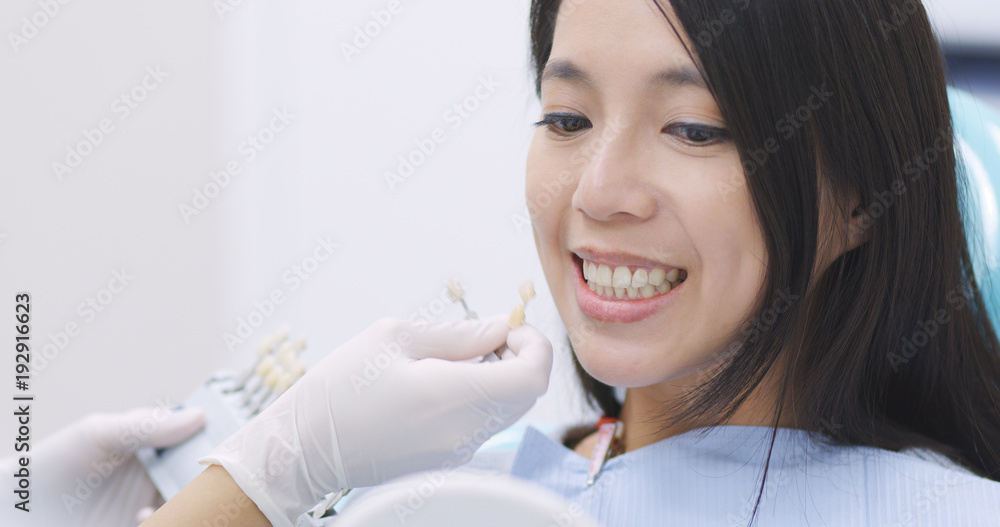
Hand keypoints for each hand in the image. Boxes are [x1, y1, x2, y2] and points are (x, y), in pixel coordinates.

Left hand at [0, 406, 204, 526]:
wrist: (21, 513)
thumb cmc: (53, 466)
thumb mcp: (98, 434)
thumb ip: (146, 425)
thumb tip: (199, 416)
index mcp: (151, 445)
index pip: (197, 436)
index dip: (217, 434)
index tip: (230, 435)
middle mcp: (157, 475)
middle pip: (202, 471)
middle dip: (213, 471)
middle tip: (218, 471)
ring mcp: (151, 505)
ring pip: (192, 502)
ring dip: (193, 501)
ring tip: (181, 498)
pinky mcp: (144, 526)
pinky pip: (172, 522)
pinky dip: (169, 520)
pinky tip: (143, 518)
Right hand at [199, 315, 552, 526]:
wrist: (305, 448)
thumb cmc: (340, 387)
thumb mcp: (395, 338)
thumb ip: (458, 333)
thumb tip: (500, 327)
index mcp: (455, 396)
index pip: (534, 375)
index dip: (534, 343)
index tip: (508, 327)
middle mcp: (465, 431)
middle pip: (528, 393)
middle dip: (519, 357)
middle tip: (483, 336)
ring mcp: (458, 451)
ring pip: (508, 409)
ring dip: (500, 376)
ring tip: (454, 357)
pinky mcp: (447, 460)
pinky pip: (484, 423)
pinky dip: (481, 396)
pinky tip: (442, 382)